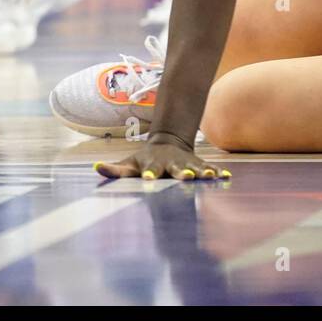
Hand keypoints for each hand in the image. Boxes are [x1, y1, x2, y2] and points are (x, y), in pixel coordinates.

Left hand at [93, 131, 226, 180]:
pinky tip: (226, 177)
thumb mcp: (129, 163)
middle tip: (186, 176)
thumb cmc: (145, 159)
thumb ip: (114, 169)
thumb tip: (95, 167)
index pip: (150, 170)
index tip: (148, 179)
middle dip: (182, 173)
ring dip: (203, 173)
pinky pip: (209, 169)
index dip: (149, 174)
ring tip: (211, 177)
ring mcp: (187, 163)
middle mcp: (172, 164)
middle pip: (177, 169)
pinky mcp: (198, 165)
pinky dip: (217, 173)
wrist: (169, 142)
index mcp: (153, 165)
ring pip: (196, 168)